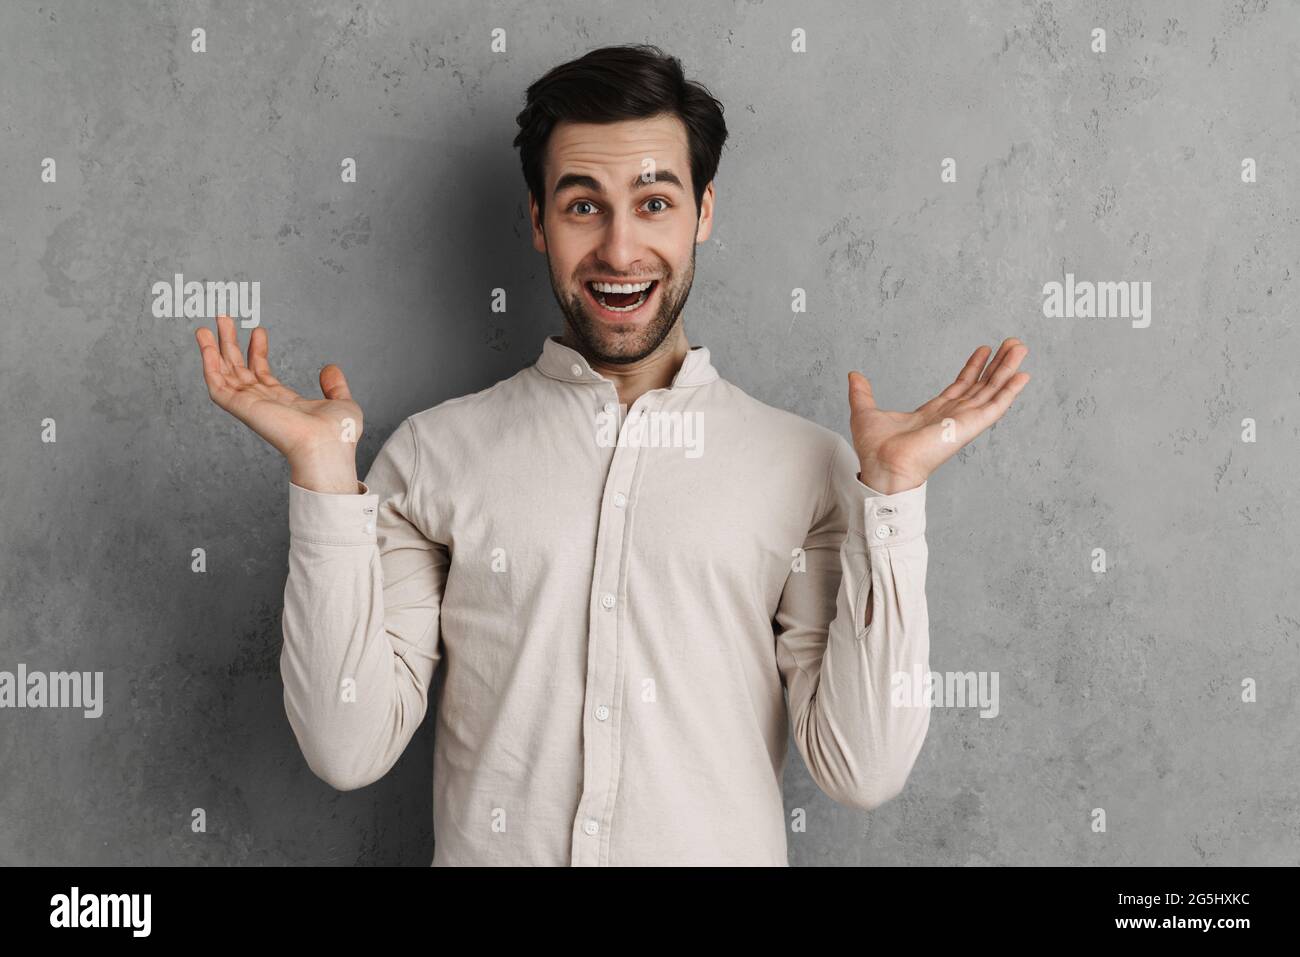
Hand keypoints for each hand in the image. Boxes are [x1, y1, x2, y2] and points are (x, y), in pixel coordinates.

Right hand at [195, 314, 362, 492]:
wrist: (329, 446)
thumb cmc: (338, 434)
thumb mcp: (341, 402)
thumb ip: (335, 386)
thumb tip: (330, 368)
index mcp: (284, 403)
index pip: (263, 374)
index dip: (258, 351)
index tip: (258, 331)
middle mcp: (264, 404)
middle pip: (238, 370)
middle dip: (230, 345)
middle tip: (224, 319)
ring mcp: (251, 405)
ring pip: (223, 375)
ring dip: (212, 351)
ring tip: (204, 327)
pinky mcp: (242, 407)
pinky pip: (217, 386)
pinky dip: (208, 366)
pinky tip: (206, 347)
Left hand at [848, 337, 1030, 493]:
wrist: (883, 467)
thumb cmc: (876, 451)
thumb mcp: (866, 412)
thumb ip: (862, 393)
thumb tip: (853, 376)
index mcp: (933, 414)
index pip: (960, 387)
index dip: (973, 368)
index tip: (984, 350)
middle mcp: (952, 417)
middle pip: (982, 386)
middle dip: (997, 365)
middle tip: (1013, 344)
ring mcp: (963, 422)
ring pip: (991, 391)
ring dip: (1007, 370)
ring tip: (1021, 348)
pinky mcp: (969, 427)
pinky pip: (995, 407)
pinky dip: (1009, 392)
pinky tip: (1023, 376)